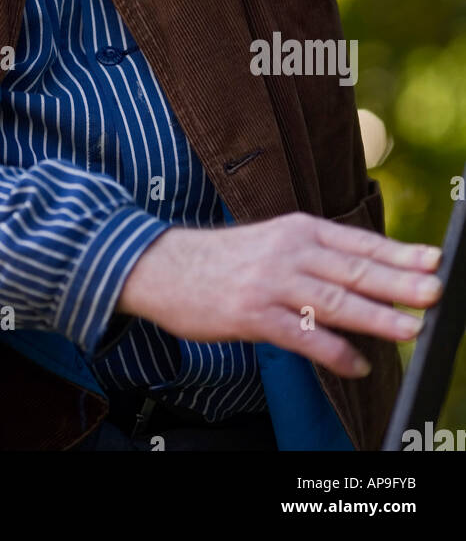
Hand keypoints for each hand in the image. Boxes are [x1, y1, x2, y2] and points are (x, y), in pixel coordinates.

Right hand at [116, 213, 442, 377]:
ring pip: (332, 301)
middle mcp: (288, 251)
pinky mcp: (251, 314)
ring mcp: (269, 282)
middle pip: (352, 269)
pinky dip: (332, 352)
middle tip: (433, 291)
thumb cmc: (223, 259)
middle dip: (398, 282)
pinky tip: (356, 365)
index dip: (398, 252)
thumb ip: (317, 256)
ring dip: (374, 317)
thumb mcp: (273, 242)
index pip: (358, 241)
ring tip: (408, 329)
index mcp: (297, 229)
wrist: (161, 265)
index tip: (434, 259)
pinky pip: (301, 336)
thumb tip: (368, 277)